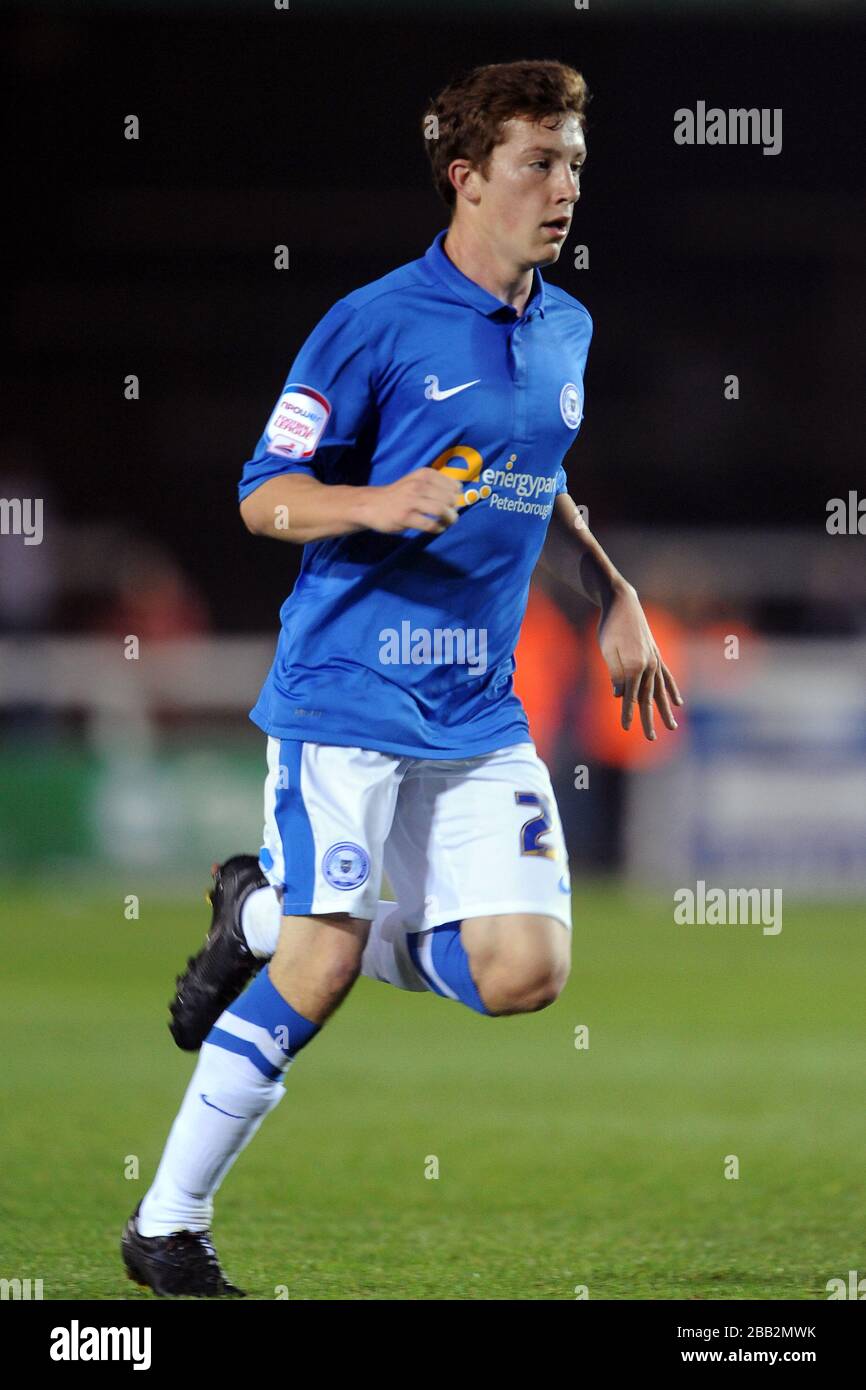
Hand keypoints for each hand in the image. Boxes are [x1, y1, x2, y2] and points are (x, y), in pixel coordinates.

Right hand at [360, 467, 461, 535]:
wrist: (372, 505)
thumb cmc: (399, 494)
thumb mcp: (416, 481)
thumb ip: (435, 484)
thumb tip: (460, 494)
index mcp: (423, 475)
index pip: (452, 485)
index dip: (457, 496)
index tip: (455, 503)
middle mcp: (418, 485)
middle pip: (449, 498)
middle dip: (454, 509)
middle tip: (452, 515)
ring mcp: (410, 501)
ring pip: (440, 510)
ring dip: (449, 519)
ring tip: (448, 522)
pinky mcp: (405, 517)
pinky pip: (429, 524)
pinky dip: (438, 528)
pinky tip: (438, 528)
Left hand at [596, 581, 683, 739]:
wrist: (623, 603)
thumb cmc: (609, 627)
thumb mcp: (607, 651)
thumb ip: (615, 674)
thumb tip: (619, 696)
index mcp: (633, 665)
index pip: (630, 696)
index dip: (627, 713)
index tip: (626, 728)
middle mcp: (648, 664)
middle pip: (649, 697)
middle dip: (650, 719)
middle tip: (651, 738)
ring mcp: (655, 659)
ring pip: (662, 690)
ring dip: (666, 709)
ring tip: (673, 726)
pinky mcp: (657, 655)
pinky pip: (667, 676)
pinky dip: (672, 689)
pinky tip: (678, 702)